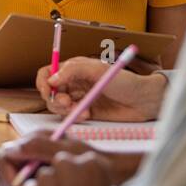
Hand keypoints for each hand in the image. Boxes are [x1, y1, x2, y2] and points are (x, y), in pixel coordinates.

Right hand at [0, 130, 98, 185]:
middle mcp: (31, 148)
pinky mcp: (38, 175)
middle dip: (11, 185)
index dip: (10, 175)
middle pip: (4, 168)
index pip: (6, 155)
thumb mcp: (67, 152)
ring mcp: (34, 162)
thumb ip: (40, 147)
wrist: (111, 171)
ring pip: (9, 179)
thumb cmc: (92, 160)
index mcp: (36, 138)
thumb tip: (11, 150)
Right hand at [36, 57, 166, 120]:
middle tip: (67, 103)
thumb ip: (73, 70)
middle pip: (49, 92)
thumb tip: (51, 80)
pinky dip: (73, 117)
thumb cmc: (125, 81)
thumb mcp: (98, 70)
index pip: (47, 72)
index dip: (43, 82)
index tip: (47, 90)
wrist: (143, 101)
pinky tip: (88, 115)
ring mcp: (78, 98)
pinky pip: (69, 116)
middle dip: (54, 99)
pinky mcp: (84, 112)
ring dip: (64, 110)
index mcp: (74, 68)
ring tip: (81, 111)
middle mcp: (73, 83)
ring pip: (57, 106)